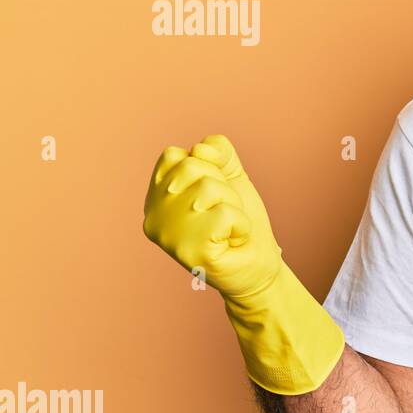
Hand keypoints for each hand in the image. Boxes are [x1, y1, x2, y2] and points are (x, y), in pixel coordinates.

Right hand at [142, 135, 282, 298]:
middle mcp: (153, 216)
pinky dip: (241, 225)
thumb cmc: (241, 219)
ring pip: (209, 189)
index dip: (207, 167)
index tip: (214, 195)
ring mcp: (169, 236)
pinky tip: (233, 241)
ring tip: (229, 229)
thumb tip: (200, 149)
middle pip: (192, 167)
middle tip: (225, 213)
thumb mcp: (230, 175)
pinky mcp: (190, 253)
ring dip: (233, 206)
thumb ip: (217, 151)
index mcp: (155, 196)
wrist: (259, 264)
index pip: (174, 156)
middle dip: (223, 187)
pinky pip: (225, 214)